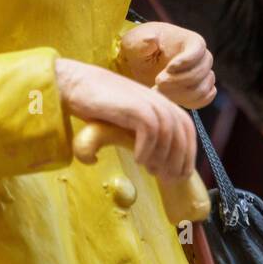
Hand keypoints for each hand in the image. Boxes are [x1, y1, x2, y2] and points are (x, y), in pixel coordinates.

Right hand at [55, 58, 195, 180]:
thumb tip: (151, 163)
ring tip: (151, 170)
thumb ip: (139, 133)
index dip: (188, 153)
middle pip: (182, 132)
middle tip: (167, 179)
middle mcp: (156, 99)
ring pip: (169, 133)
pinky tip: (136, 159)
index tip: (180, 175)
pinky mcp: (131, 105)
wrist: (73, 84)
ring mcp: (145, 100)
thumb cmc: (97, 104)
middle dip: (179, 159)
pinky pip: (150, 130)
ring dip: (163, 157)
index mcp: (159, 102)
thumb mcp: (125, 120)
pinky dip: (146, 149)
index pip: (187, 128)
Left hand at [117, 22, 216, 109]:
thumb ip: (142, 41)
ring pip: (202, 89)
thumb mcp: (136, 42)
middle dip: (178, 80)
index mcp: (189, 40)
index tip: (168, 69)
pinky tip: (168, 99)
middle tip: (158, 82)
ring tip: (158, 91)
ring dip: (180, 94)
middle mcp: (201, 57)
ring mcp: (203, 75)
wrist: (140, 65)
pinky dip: (187, 102)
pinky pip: (203, 99)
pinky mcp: (200, 90)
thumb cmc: (140, 49)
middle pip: (202, 72)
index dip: (186, 61)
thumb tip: (150, 40)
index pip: (198, 49)